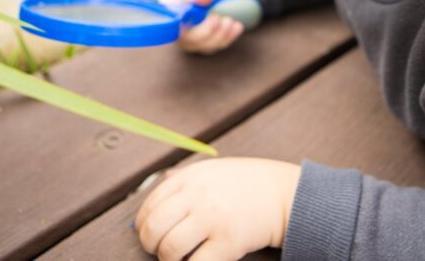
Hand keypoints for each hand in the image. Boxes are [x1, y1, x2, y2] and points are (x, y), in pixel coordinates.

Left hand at [136, 157, 300, 260]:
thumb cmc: (245, 185)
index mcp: (190, 177)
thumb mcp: (211, 172)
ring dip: (169, 260)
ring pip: (169, 249)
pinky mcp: (228, 241)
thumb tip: (145, 216)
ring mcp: (212, 219)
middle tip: (160, 251)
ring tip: (180, 259)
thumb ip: (182, 186)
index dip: (142, 226)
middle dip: (150, 246)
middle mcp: (197, 196)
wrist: (282, 193)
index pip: (149, 205)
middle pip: (153, 228)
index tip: (149, 235)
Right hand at [159, 0, 243, 54]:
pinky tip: (237, 27)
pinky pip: (214, 46)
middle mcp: (176, 30)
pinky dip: (227, 38)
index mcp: (170, 14)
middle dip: (209, 32)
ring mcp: (189, 40)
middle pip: (189, 40)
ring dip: (221, 35)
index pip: (173, 27)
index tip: (210, 19)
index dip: (187, 27)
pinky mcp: (202, 44)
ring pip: (204, 46)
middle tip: (221, 18)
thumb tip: (203, 0)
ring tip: (230, 20)